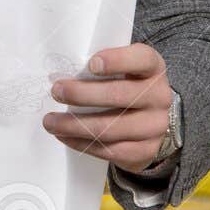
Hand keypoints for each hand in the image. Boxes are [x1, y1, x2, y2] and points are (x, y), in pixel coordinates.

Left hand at [42, 43, 171, 174]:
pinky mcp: (146, 151)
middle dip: (81, 94)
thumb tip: (61, 73)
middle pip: (119, 95)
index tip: (90, 65)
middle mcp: (159, 96)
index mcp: (153, 68)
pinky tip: (64, 136)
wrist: (151, 119)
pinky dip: (82, 143)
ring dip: (74, 125)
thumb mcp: (124, 68)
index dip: (117, 61)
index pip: (142, 59)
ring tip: (50, 122)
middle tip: (56, 92)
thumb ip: (102, 66)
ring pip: (110, 128)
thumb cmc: (128, 85)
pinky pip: (109, 151)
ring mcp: (155, 126)